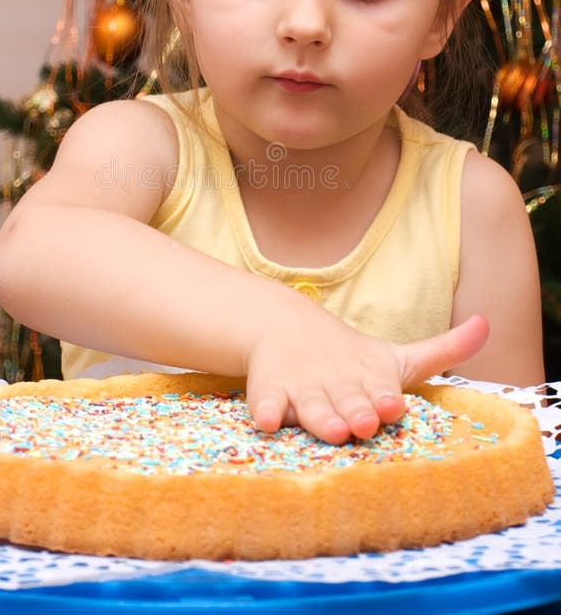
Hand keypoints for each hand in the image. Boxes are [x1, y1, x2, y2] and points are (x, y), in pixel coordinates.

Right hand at [245, 312, 488, 443]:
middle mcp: (337, 383)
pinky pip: (266, 402)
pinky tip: (267, 421)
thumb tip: (487, 323)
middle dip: (356, 412)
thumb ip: (443, 350)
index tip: (391, 407)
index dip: (385, 399)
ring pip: (311, 406)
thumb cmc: (351, 360)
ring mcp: (302, 387)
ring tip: (331, 429)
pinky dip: (266, 410)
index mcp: (368, 377)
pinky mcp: (271, 390)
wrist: (284, 327)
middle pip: (347, 401)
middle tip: (364, 423)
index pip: (380, 390)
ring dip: (319, 416)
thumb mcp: (396, 358)